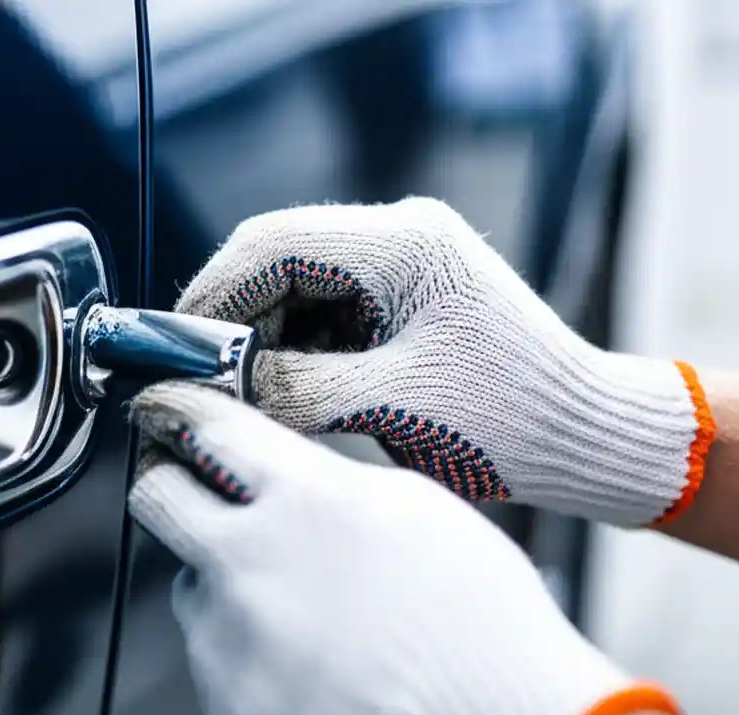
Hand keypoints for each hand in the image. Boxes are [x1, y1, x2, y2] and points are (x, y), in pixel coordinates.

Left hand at [129, 382, 678, 714]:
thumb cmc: (478, 625)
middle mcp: (251, 564)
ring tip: (302, 606)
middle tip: (202, 491)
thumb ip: (326, 478)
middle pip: (158, 496)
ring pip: (190, 583)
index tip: (167, 408)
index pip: (206, 426)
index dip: (180, 409)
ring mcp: (232, 638)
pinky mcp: (226, 696)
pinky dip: (245, 646)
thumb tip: (273, 464)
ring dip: (226, 582)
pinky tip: (305, 653)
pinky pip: (212, 651)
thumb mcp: (413, 508)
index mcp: (307, 501)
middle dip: (175, 484)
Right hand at [176, 198, 714, 526]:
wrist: (582, 435)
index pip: (272, 243)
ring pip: (293, 284)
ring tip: (247, 389)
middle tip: (199, 373)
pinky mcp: (401, 293)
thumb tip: (211, 383)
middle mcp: (400, 236)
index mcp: (404, 243)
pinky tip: (289, 386)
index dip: (213, 293)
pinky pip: (322, 308)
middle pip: (277, 257)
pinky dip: (294, 345)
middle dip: (232, 316)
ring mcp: (402, 262)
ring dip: (262, 334)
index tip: (173, 345)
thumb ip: (292, 387)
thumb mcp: (391, 407)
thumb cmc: (510, 420)